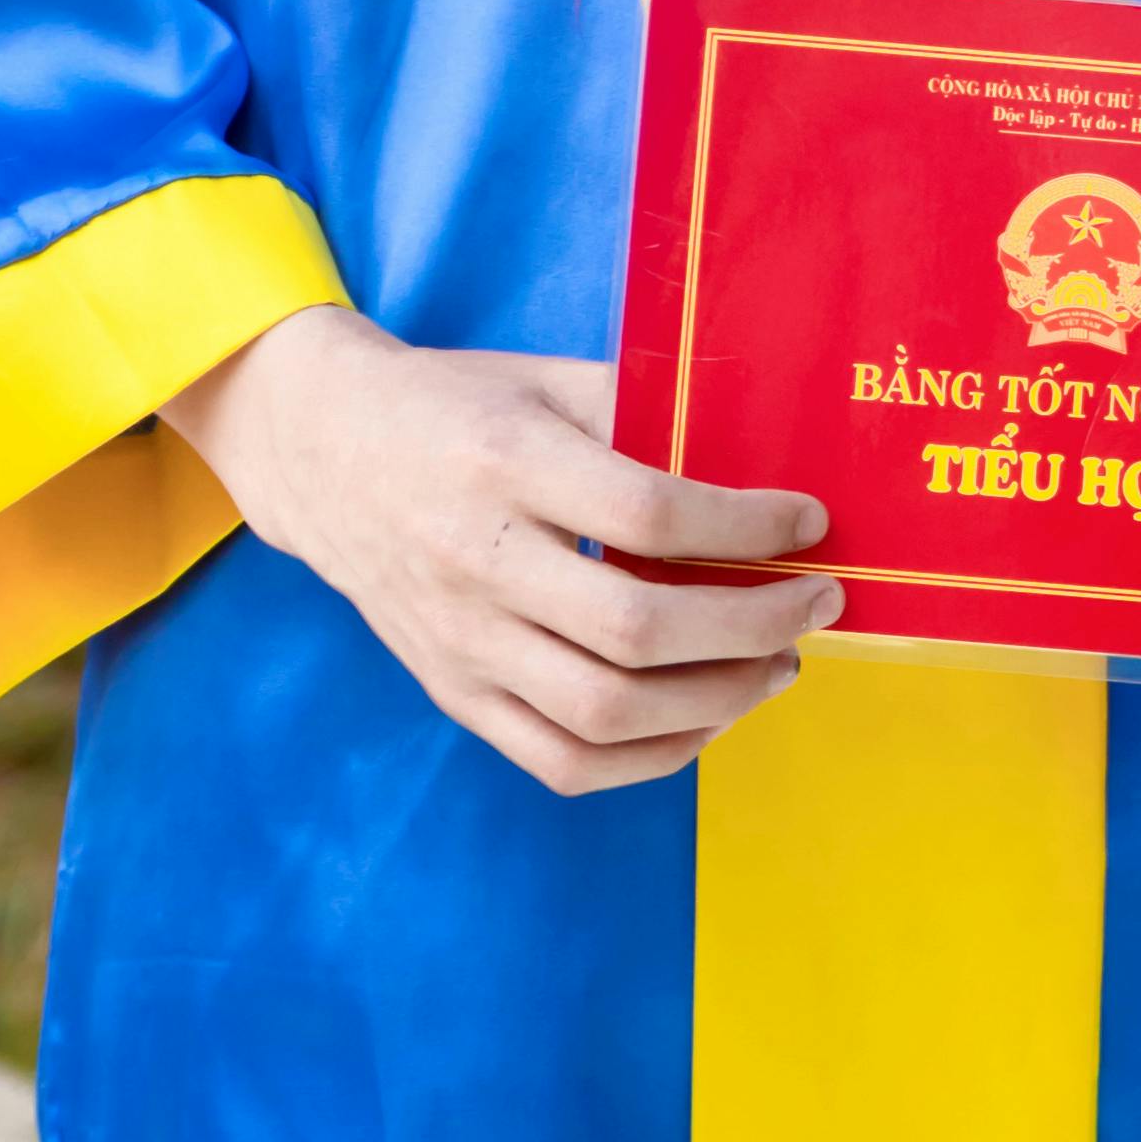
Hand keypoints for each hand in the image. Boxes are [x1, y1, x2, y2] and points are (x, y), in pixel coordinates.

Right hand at [164, 306, 839, 797]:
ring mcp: (462, 641)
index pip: (648, 513)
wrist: (322, 453)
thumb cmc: (451, 406)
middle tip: (818, 603)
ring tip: (776, 664)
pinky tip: (705, 717)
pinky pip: (563, 761)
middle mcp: (478, 560)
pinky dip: (651, 756)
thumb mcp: (541, 380)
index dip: (746, 526)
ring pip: (606, 711)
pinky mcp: (454, 693)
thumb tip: (756, 463)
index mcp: (504, 462)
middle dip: (753, 626)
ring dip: (718, 700)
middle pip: (638, 630)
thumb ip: (638, 413)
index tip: (809, 522)